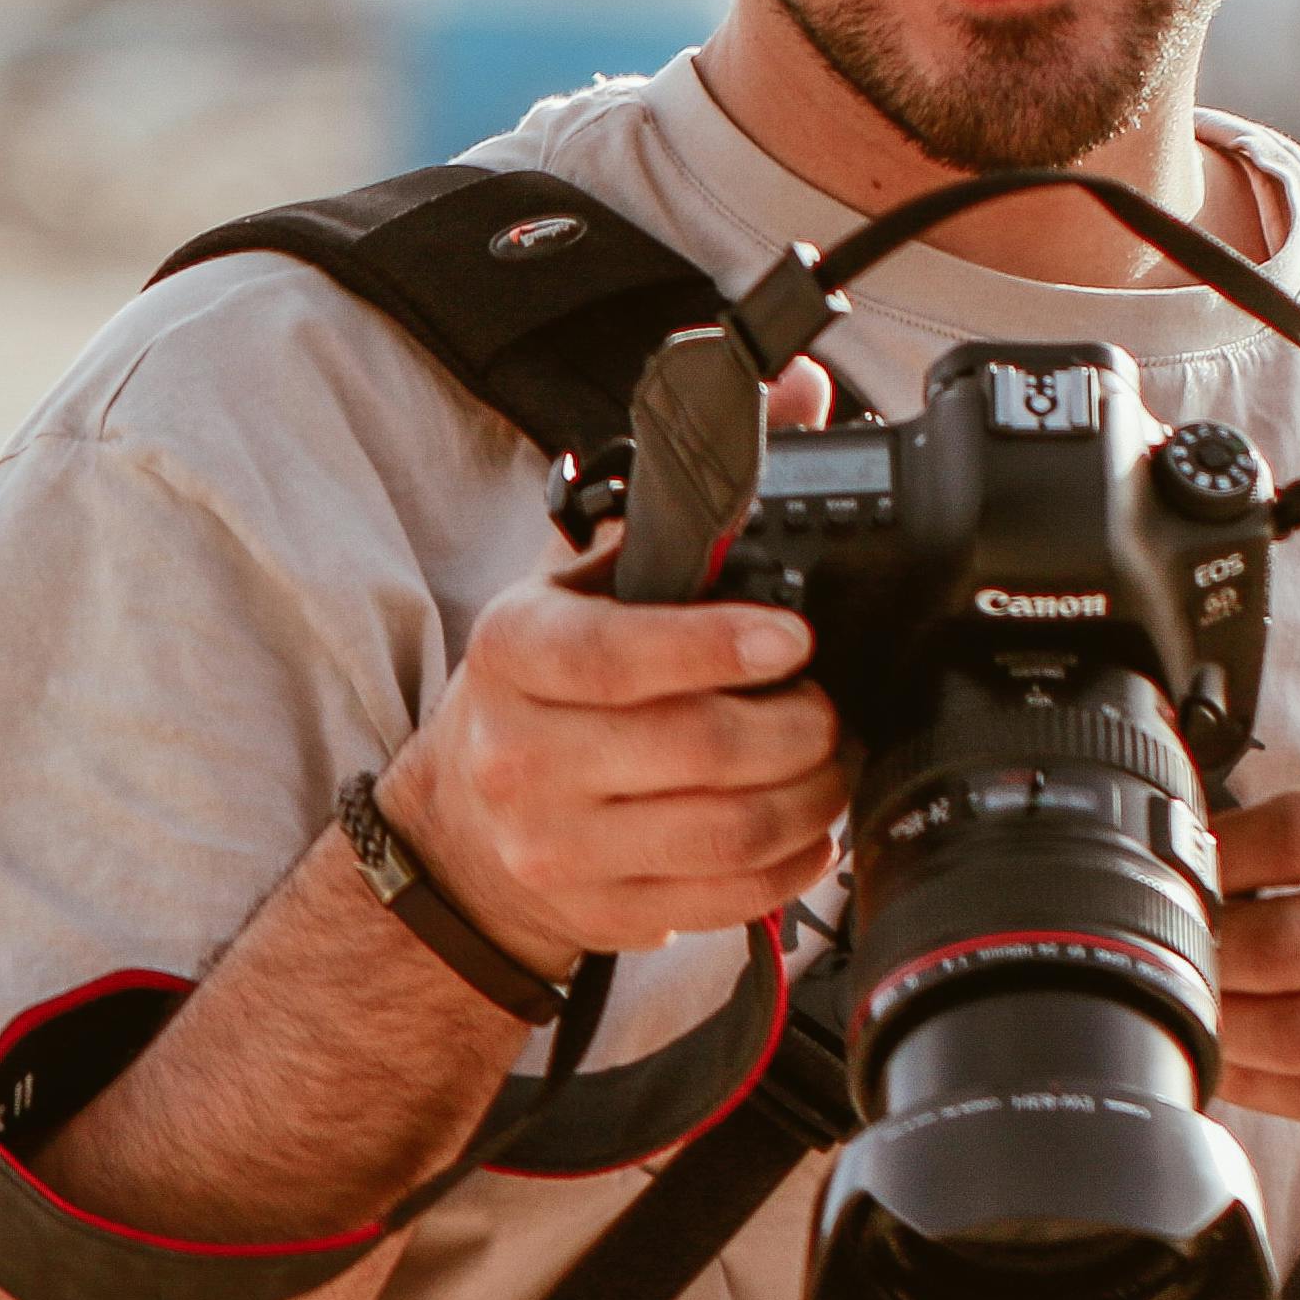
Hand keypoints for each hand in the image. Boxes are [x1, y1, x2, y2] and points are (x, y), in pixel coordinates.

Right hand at [373, 360, 851, 973]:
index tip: (795, 638)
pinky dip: (791, 863)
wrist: (462, 826)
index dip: (718, 647)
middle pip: (697, 750)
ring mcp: (558, 844)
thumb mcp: (583, 575)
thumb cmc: (545, 681)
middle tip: (837, 706)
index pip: (617, 656)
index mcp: (517, 651)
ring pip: (725, 832)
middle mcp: (524, 753)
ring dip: (811, 796)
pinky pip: (727, 899)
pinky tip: (809, 825)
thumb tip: (801, 387)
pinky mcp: (600, 912)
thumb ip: (694, 488)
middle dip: (800, 728)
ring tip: (835, 761)